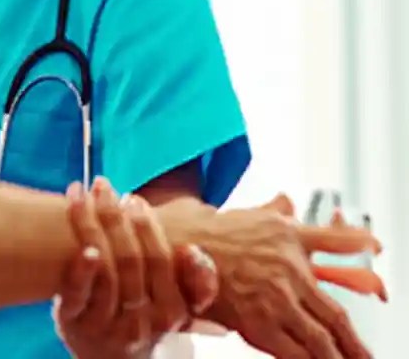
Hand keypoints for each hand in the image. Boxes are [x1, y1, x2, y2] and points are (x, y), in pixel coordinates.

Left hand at [54, 178, 217, 358]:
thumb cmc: (143, 319)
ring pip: (103, 271)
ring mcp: (106, 323)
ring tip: (79, 194)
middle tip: (104, 187)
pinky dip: (80, 267)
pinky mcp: (74, 323)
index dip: (149, 228)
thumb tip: (196, 252)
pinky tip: (81, 244)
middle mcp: (141, 320)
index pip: (163, 262)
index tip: (135, 200)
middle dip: (116, 217)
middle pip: (131, 261)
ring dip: (90, 225)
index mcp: (171, 312)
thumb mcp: (177, 308)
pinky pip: (77, 294)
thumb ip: (193, 283)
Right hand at [160, 193, 382, 358]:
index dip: (361, 245)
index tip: (377, 249)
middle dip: (353, 341)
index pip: (337, 239)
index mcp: (286, 234)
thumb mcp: (242, 214)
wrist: (167, 243)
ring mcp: (275, 294)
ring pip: (321, 336)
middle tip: (364, 355)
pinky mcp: (256, 320)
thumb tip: (287, 202)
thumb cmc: (197, 232)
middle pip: (335, 311)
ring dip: (339, 356)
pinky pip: (293, 351)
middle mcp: (288, 265)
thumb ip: (270, 211)